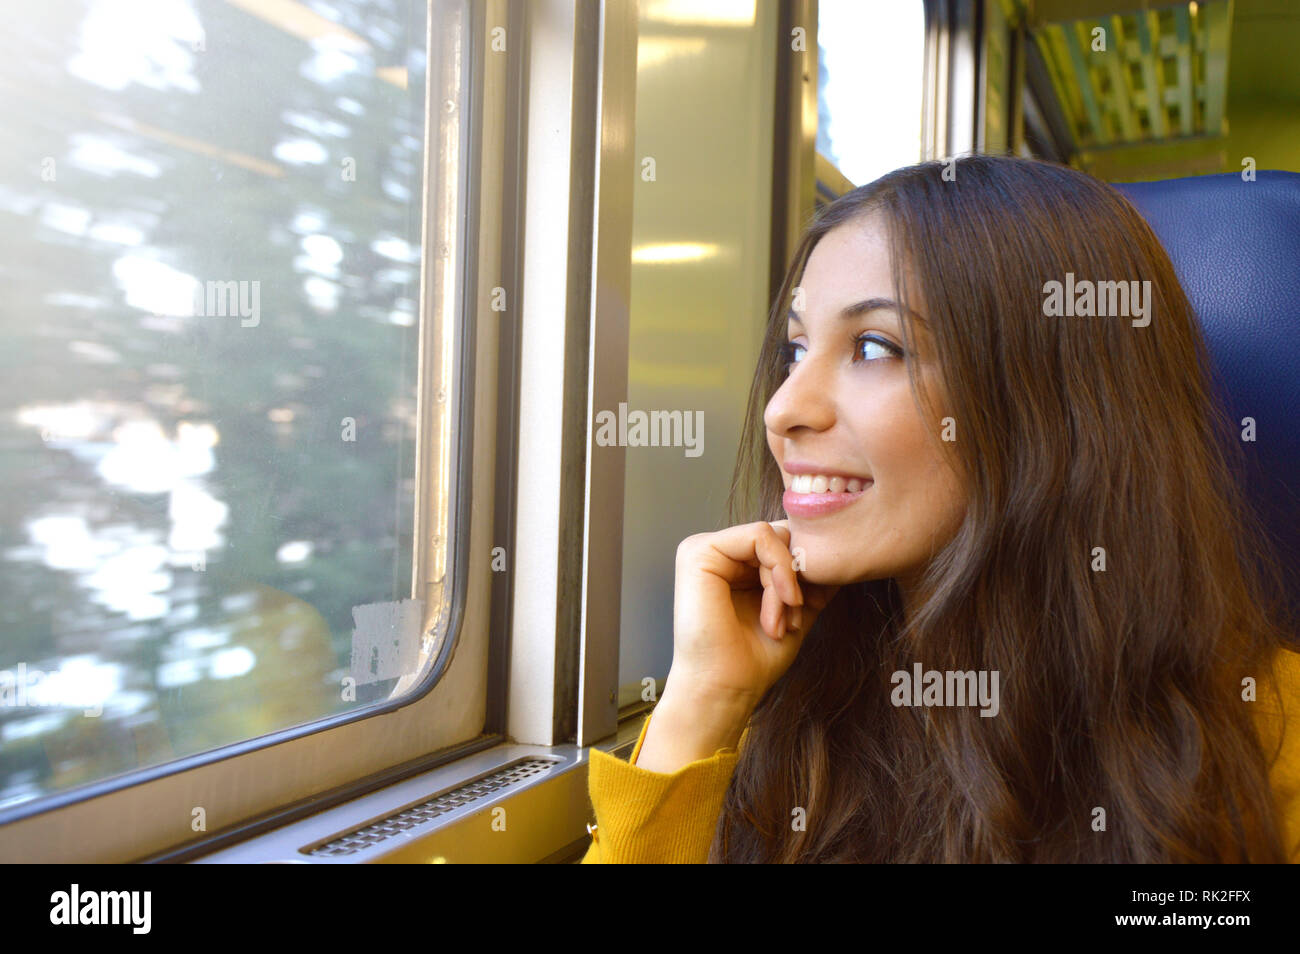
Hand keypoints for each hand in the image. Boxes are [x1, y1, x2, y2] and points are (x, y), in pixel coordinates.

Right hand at [669, 519, 838, 706]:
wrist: (727, 688)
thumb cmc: (754, 658)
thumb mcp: (794, 611)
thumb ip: (812, 582)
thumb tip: (841, 558)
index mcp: (733, 564)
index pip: (781, 542)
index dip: (802, 569)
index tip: (802, 610)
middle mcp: (718, 553)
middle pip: (780, 535)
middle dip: (796, 577)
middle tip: (793, 617)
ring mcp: (705, 549)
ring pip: (773, 537)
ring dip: (787, 582)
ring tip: (781, 621)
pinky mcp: (699, 551)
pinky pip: (759, 536)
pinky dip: (779, 570)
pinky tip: (778, 605)